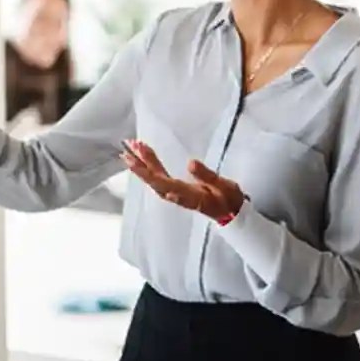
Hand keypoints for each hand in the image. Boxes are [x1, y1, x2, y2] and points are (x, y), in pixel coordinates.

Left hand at [120, 140, 244, 221]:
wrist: (231, 213)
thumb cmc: (228, 199)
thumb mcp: (224, 187)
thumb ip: (207, 176)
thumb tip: (191, 163)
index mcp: (187, 195)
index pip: (162, 182)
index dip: (147, 171)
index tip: (135, 158)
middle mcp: (178, 195)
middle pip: (153, 180)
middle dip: (139, 164)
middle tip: (128, 147)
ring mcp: (176, 193)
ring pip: (155, 178)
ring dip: (143, 163)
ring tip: (134, 147)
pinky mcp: (178, 189)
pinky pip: (159, 178)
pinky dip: (150, 166)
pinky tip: (145, 157)